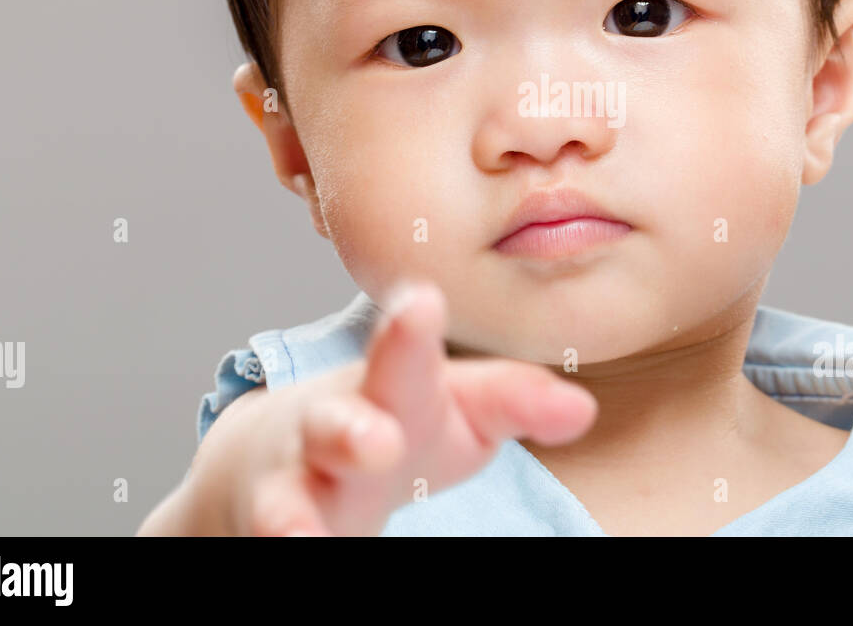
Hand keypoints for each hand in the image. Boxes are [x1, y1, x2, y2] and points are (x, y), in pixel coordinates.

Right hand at [190, 280, 597, 535]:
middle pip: (339, 425)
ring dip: (292, 515)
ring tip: (298, 537)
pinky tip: (289, 552)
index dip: (412, 333)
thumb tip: (581, 410)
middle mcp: (332, 428)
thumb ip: (514, 400)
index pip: (408, 358)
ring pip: (286, 498)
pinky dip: (279, 543)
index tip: (422, 300)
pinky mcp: (273, 526)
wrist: (276, 455)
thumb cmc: (392, 419)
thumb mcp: (458, 406)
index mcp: (389, 387)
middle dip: (354, 431)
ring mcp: (292, 485)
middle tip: (379, 440)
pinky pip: (271, 537)